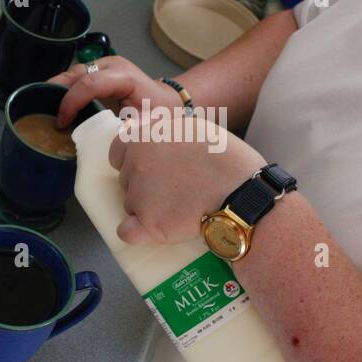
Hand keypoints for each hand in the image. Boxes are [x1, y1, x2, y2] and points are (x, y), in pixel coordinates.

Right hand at [47, 56, 182, 128]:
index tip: (62, 122)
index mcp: (124, 77)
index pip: (89, 84)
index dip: (71, 102)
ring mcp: (104, 65)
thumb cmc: (158, 114)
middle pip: (75, 74)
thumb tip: (100, 144)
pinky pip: (76, 77)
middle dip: (56, 93)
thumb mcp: (144, 126)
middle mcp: (111, 65)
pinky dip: (64, 90)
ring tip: (45, 110)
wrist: (166, 102)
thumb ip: (123, 133)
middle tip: (43, 113)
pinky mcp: (98, 70)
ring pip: (72, 73)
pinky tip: (55, 105)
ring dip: (57, 90)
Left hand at [107, 114, 264, 244]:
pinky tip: (158, 230)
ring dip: (147, 208)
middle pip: (126, 180)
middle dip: (144, 185)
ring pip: (130, 205)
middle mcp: (136, 163)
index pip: (118, 151)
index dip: (133, 161)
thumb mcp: (194, 127)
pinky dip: (139, 234)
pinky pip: (127, 232)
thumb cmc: (228, 160)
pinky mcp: (147, 224)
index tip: (151, 169)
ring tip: (179, 206)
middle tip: (173, 189)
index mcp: (144, 136)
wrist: (244, 193)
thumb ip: (165, 130)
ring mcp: (139, 194)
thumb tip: (150, 133)